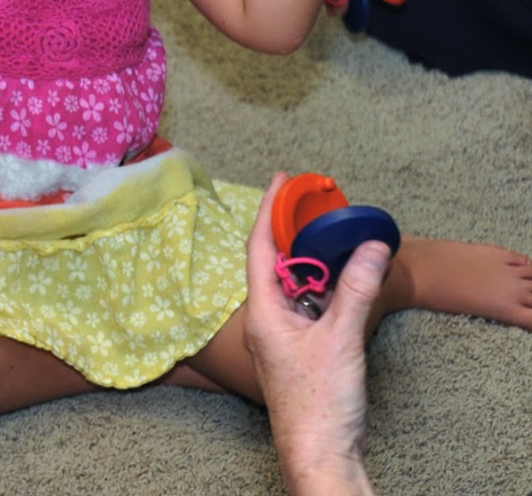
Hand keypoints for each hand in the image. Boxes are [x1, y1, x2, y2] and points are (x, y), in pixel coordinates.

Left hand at [245, 173, 388, 492]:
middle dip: (292, 231)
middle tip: (314, 202)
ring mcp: (279, 336)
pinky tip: (340, 280)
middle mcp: (264, 320)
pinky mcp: (298, 350)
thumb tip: (370, 245)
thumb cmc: (319, 402)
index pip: (260, 248)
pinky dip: (321, 287)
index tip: (282, 180)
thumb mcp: (341, 338)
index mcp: (262, 311)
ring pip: (291, 285)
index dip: (269, 211)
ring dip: (310, 260)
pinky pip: (305, 306)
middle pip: (274, 263)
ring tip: (331, 233)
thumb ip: (355, 289)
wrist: (320, 450)